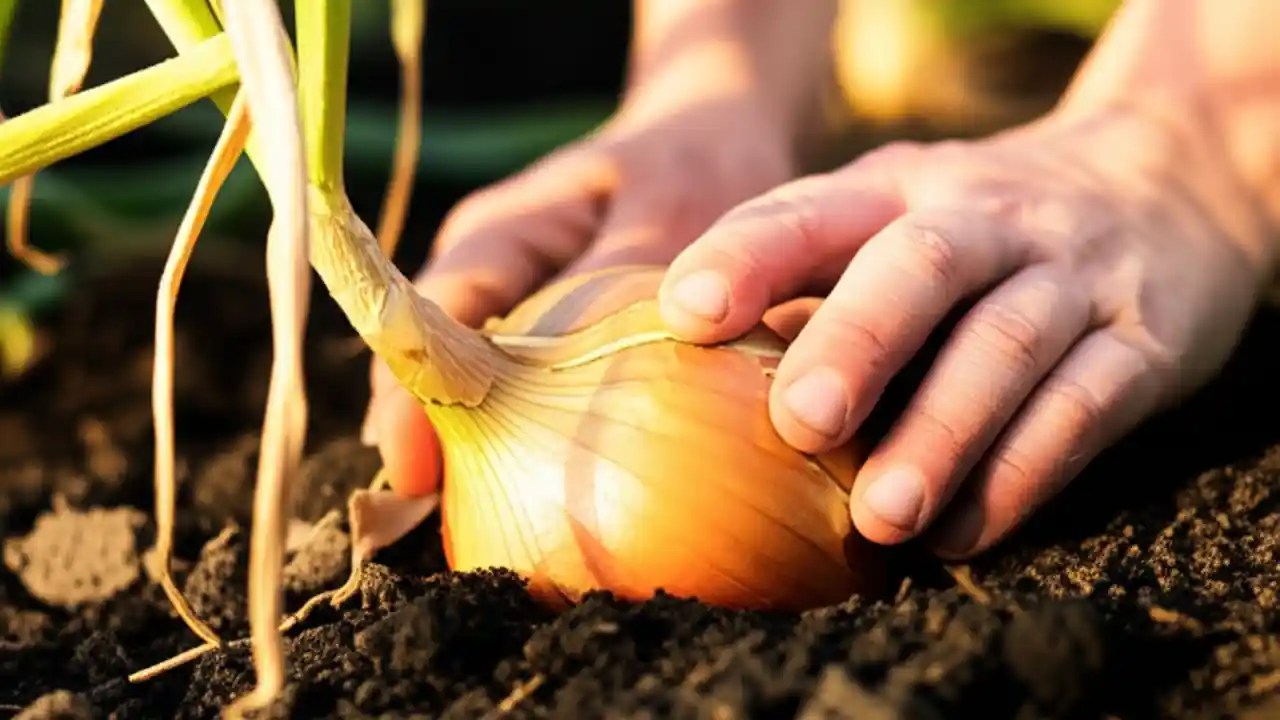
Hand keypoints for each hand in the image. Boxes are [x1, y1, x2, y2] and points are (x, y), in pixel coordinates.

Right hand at [363, 93, 795, 496]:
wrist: (716, 135)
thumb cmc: (694, 161)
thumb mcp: (670, 205)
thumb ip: (623, 279)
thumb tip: (595, 371)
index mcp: (502, 233)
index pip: (433, 317)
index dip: (412, 396)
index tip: (409, 469)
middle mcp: (499, 281)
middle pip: (447, 374)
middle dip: (441, 453)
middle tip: (441, 536)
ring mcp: (531, 319)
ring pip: (491, 402)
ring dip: (491, 465)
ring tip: (492, 544)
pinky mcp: (572, 355)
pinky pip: (546, 410)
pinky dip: (549, 457)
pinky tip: (565, 518)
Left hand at [657, 106, 1276, 557]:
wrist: (1168, 176)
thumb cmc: (981, 226)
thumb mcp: (897, 215)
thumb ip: (812, 281)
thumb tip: (692, 386)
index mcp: (899, 187)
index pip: (813, 210)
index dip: (748, 256)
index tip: (686, 316)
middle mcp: (987, 218)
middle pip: (921, 268)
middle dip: (856, 342)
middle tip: (798, 423)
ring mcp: (1072, 275)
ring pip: (1007, 347)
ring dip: (941, 435)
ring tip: (881, 518)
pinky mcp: (1144, 343)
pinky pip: (1083, 408)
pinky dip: (1019, 476)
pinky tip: (960, 536)